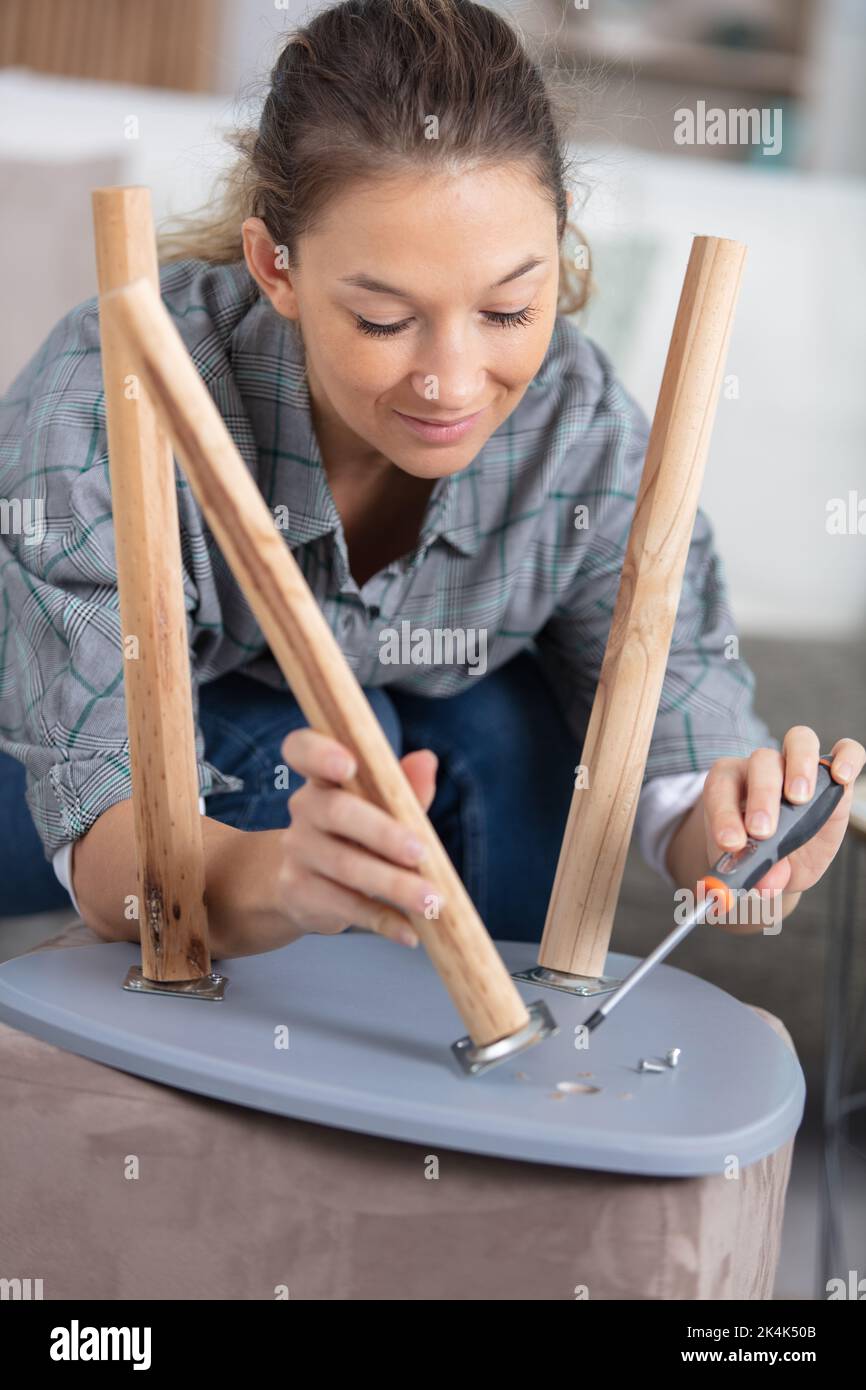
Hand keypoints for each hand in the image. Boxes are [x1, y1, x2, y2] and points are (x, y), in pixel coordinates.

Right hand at [265, 729, 439, 947]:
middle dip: (382, 833)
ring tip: (432, 900)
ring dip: (393, 885)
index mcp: (322, 777)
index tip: (348, 763)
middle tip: (420, 853)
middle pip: (337, 812)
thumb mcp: (378, 807)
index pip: (303, 750)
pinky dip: (383, 920)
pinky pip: (345, 906)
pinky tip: (410, 932)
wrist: (300, 884)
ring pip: (345, 866)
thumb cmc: (354, 833)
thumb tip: (427, 760)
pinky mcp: (299, 892)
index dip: (321, 753)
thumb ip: (402, 786)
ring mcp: (297, 851)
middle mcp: (303, 809)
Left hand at [701, 727, 864, 896]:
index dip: (724, 812)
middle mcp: (762, 768)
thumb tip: (769, 883)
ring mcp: (798, 767)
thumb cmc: (757, 858)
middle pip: (761, 761)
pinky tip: (840, 778)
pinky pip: (845, 750)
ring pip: (798, 742)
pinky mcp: (832, 776)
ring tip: (799, 800)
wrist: (780, 863)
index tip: (732, 844)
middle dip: (762, 796)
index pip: (721, 784)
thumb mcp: (752, 870)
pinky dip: (846, 758)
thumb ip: (758, 874)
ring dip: (798, 768)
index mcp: (729, 786)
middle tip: (764, 831)